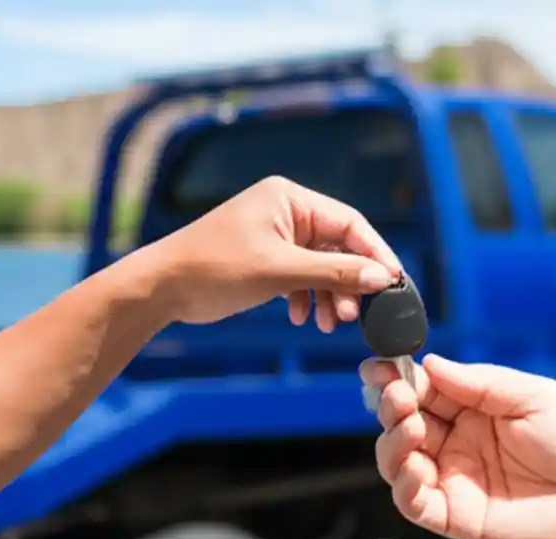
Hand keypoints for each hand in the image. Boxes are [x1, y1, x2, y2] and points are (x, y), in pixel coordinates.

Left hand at [147, 176, 403, 329]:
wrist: (162, 287)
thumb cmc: (214, 269)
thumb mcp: (280, 272)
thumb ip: (335, 274)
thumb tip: (383, 278)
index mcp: (290, 198)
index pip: (350, 223)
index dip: (375, 254)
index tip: (394, 284)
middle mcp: (285, 211)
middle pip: (338, 246)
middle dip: (348, 282)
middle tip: (354, 314)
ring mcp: (274, 234)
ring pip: (320, 265)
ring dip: (329, 295)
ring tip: (330, 322)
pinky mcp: (264, 257)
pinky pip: (300, 275)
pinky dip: (305, 297)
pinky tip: (301, 317)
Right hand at [361, 354, 555, 538]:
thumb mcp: (530, 395)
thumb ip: (477, 382)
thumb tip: (429, 364)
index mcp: (474, 410)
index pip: (423, 390)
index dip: (396, 378)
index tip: (379, 366)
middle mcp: (458, 443)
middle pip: (402, 422)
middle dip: (390, 405)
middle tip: (397, 395)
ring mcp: (455, 480)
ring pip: (398, 461)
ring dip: (392, 441)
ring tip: (410, 426)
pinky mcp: (457, 517)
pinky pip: (413, 503)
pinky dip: (404, 485)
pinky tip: (416, 467)